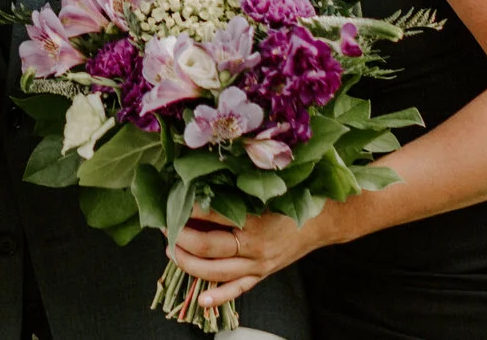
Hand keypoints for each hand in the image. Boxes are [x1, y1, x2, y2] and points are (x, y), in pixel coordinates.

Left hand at [168, 204, 329, 308]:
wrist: (320, 222)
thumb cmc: (290, 202)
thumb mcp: (262, 192)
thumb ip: (233, 193)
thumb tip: (200, 187)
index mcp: (253, 221)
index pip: (212, 216)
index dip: (188, 211)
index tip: (172, 203)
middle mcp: (254, 247)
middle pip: (208, 248)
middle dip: (181, 239)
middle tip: (166, 229)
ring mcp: (257, 265)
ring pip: (216, 271)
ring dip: (188, 263)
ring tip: (172, 252)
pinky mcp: (261, 276)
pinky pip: (236, 290)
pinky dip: (217, 297)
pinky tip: (200, 299)